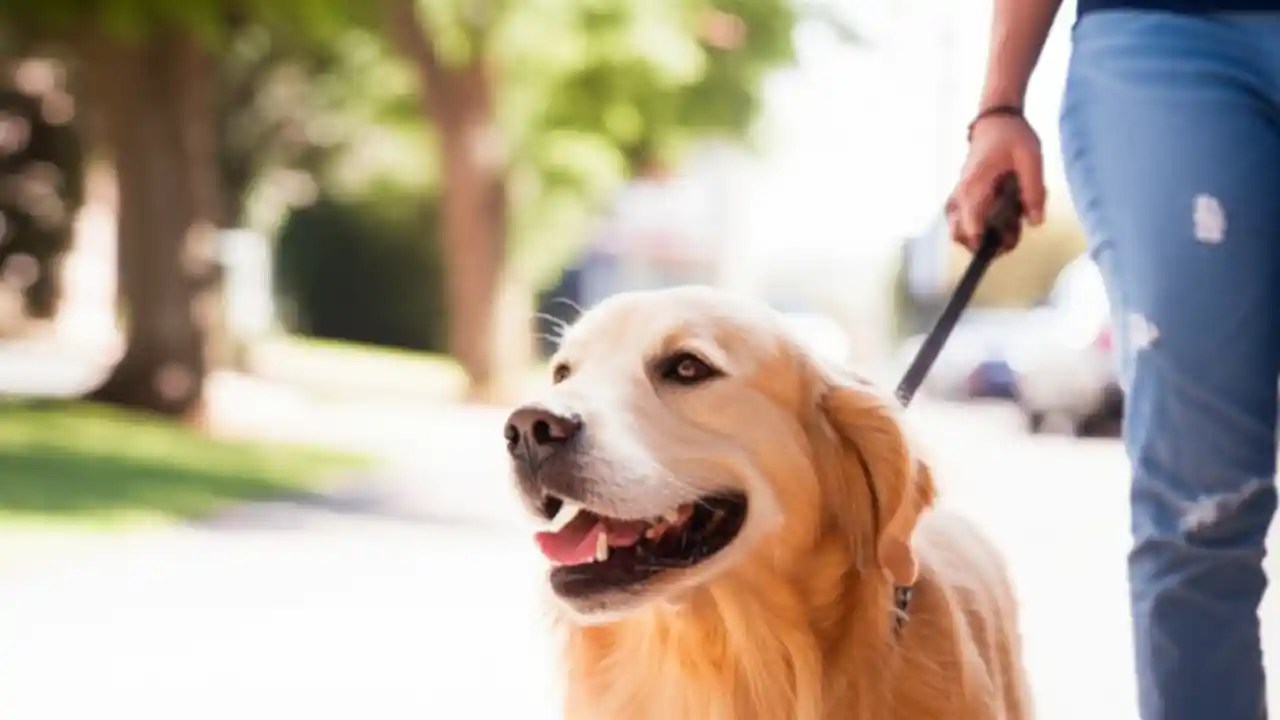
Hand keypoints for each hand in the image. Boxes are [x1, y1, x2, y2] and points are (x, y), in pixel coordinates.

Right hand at [947, 114, 1045, 252]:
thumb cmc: (1012, 136)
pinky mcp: (963, 194)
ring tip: (1007, 226)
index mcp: (974, 188)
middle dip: (984, 244)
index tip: (1004, 244)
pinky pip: (963, 219)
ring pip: (959, 229)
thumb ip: (1033, 191)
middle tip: (1009, 237)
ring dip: (981, 235)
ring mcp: (959, 195)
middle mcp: (961, 194)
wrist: (996, 119)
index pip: (970, 228)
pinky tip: (1000, 214)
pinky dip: (979, 224)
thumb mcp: (1031, 159)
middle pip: (959, 235)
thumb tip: (1035, 222)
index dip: (985, 244)